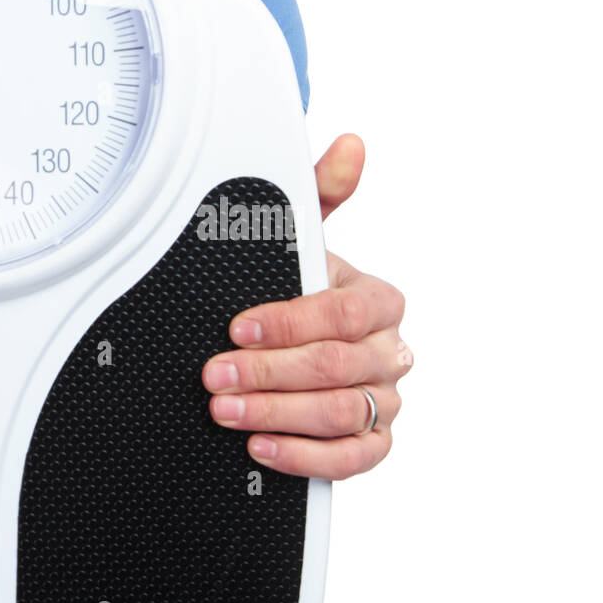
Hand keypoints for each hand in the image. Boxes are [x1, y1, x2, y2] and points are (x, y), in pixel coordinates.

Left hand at [202, 133, 411, 477]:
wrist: (297, 336)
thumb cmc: (298, 285)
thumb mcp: (301, 238)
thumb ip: (320, 193)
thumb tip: (348, 144)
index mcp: (376, 299)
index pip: (342, 313)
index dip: (289, 323)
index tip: (238, 327)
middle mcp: (387, 351)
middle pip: (336, 367)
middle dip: (268, 372)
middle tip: (215, 374)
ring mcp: (383, 399)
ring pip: (343, 414)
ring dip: (278, 414)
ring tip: (226, 411)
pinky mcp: (374, 440)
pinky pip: (354, 458)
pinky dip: (306, 456)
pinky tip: (262, 447)